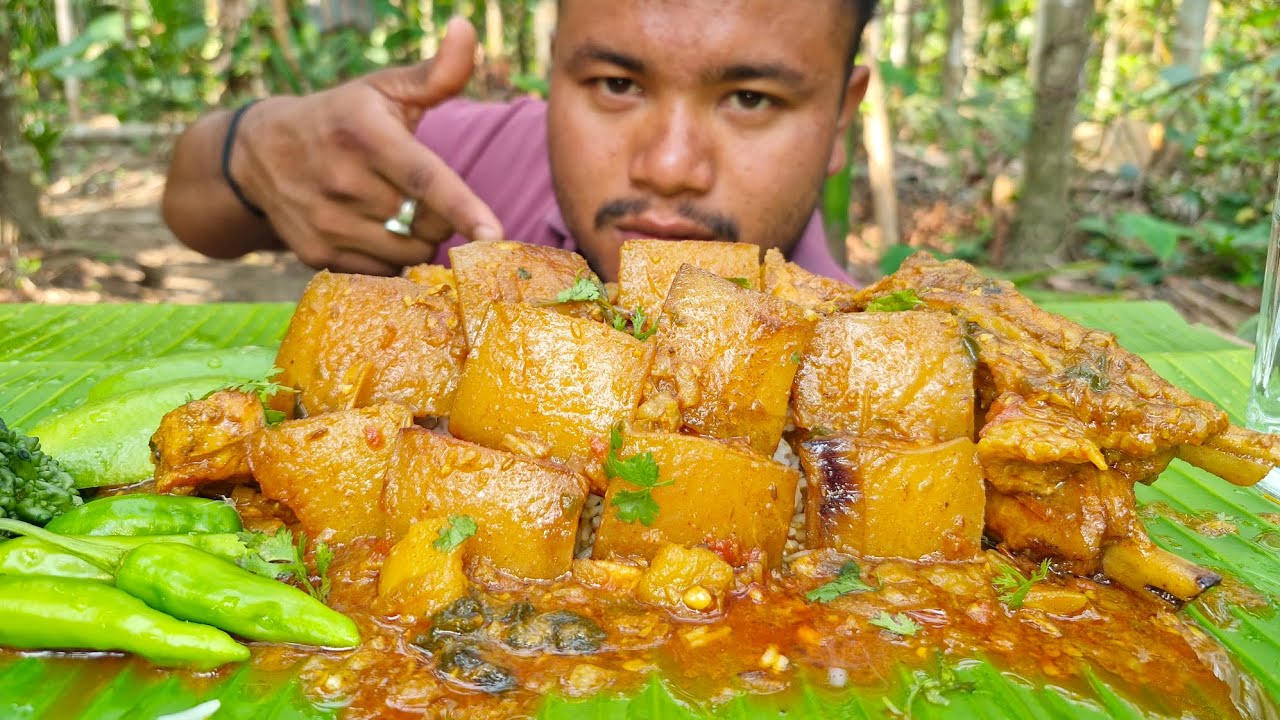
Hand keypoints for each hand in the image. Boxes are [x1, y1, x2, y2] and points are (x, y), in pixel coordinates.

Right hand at [230, 18, 501, 274]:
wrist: (257, 155)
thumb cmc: (340, 117)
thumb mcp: (382, 89)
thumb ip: (436, 73)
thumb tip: (467, 31)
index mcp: (364, 133)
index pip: (422, 177)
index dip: (461, 206)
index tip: (493, 233)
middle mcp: (341, 179)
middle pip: (427, 225)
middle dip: (440, 218)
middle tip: (420, 197)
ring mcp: (325, 222)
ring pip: (408, 254)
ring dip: (417, 241)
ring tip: (396, 213)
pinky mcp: (316, 255)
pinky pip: (381, 273)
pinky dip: (390, 260)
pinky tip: (372, 232)